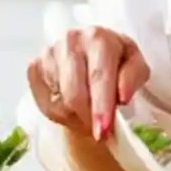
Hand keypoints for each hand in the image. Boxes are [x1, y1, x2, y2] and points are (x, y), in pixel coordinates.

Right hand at [27, 25, 149, 141]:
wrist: (91, 54)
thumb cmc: (117, 62)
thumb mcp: (136, 66)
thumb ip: (133, 77)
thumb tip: (122, 96)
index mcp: (98, 38)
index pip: (98, 77)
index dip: (101, 107)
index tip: (104, 131)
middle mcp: (70, 41)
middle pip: (74, 94)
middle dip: (87, 119)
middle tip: (99, 132)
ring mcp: (48, 53)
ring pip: (58, 102)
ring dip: (75, 117)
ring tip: (88, 113)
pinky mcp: (34, 65)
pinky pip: (43, 103)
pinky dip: (59, 113)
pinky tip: (71, 107)